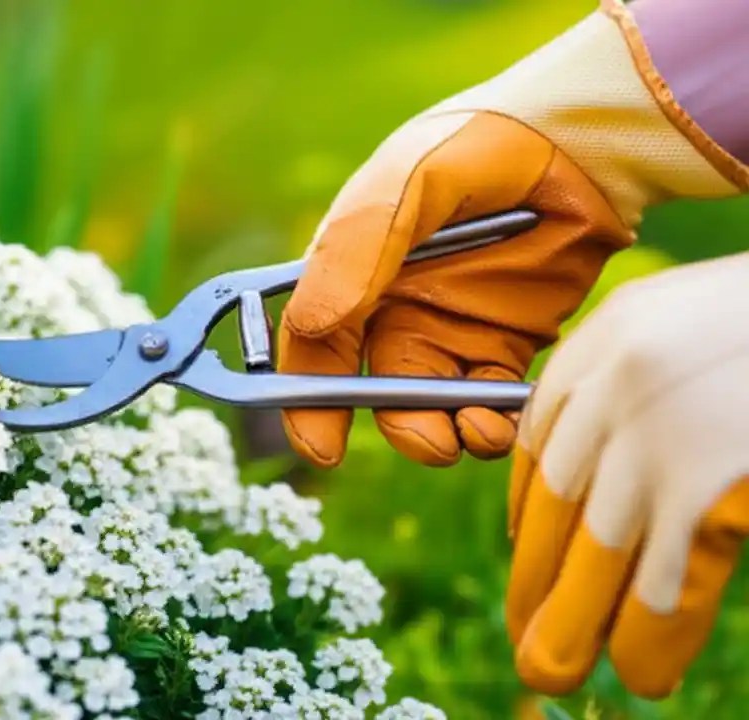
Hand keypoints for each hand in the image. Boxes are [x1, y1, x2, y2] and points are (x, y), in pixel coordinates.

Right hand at [278, 0, 746, 467]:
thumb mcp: (408, 183)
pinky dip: (488, 423)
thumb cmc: (475, 146)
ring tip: (474, 430)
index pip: (312, 346)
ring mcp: (444, 330)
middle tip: (427, 441)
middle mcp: (388, 310)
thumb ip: (357, 250)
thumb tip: (312, 324)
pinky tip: (502, 417)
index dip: (305, 399)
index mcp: (348, 273)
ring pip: (425, 409)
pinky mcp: (499, 345)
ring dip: (442, 434)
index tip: (320, 445)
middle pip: (367, 392)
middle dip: (392, 427)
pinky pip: (481, 402)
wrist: (574, 142)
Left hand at [506, 252, 748, 697]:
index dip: (527, 497)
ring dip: (576, 612)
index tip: (524, 539)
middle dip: (538, 567)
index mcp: (605, 335)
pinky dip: (650, 621)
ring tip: (555, 661)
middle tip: (525, 622)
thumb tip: (599, 457)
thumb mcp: (685, 316)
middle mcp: (613, 382)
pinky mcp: (701, 479)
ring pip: (600, 544)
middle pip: (556, 495)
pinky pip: (664, 567)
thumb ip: (634, 371)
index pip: (540, 431)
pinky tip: (640, 661)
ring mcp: (656, 434)